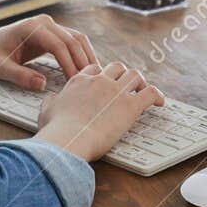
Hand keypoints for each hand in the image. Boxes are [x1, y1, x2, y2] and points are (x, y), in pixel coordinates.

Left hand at [0, 15, 99, 90]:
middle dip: (83, 61)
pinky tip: (89, 69)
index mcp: (31, 27)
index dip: (69, 64)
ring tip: (96, 76)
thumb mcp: (0, 68)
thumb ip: (20, 76)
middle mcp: (44, 22)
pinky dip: (83, 54)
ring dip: (87, 56)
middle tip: (93, 82)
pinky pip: (73, 42)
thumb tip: (42, 84)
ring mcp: (51, 25)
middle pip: (72, 40)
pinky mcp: (54, 33)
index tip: (75, 81)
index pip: (58, 45)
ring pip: (77, 39)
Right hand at [33, 62, 164, 160]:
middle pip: (117, 67)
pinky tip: (159, 102)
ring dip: (140, 82)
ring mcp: (116, 91)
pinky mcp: (130, 106)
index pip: (96, 69)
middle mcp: (99, 81)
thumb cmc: (56, 130)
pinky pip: (150, 93)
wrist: (68, 139)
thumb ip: (51, 101)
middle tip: (127, 86)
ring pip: (135, 75)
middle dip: (123, 75)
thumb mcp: (46, 110)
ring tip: (143, 91)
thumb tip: (51, 99)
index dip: (103, 76)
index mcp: (80, 81)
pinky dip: (157, 96)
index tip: (107, 83)